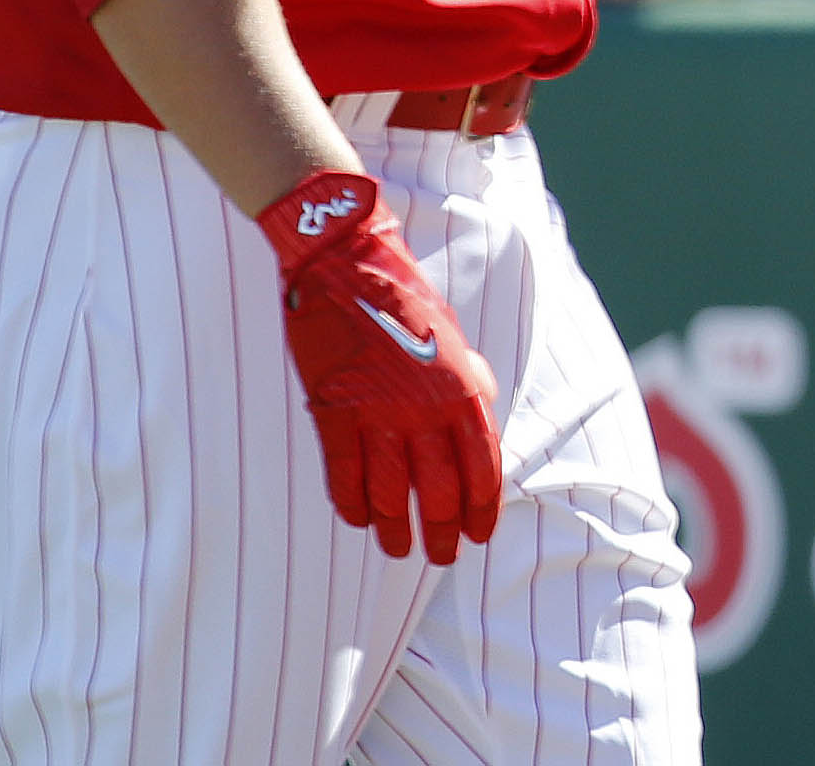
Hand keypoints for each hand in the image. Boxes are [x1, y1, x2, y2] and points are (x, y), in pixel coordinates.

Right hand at [258, 170, 504, 563]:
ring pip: (391, 495)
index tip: (480, 533)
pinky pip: (345, 477)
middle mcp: (424, 408)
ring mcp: (376, 412)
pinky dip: (353, 505)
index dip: (482, 508)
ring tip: (399, 549)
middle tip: (442, 555)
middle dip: (444, 532)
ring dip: (397, 531)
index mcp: (461, 387)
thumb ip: (467, 380)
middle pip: (440, 492)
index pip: (482, 468)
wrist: (344, 258)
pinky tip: (360, 520)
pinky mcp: (333, 412)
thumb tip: (480, 417)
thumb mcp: (451, 335)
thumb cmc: (401, 293)